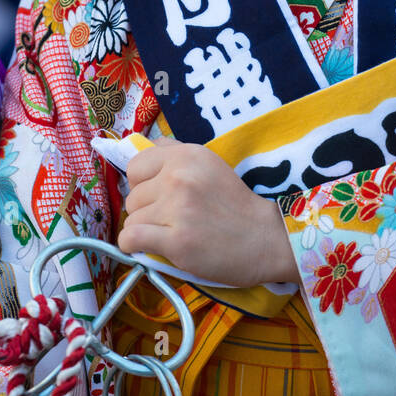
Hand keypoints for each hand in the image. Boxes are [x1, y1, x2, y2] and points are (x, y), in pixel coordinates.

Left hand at [118, 139, 298, 286]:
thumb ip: (174, 152)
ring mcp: (177, 209)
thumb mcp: (209, 163)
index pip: (135, 166)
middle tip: (171, 219)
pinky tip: (149, 247)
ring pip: (132, 219)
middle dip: (146, 210)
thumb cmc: (234, 204)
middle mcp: (179, 177)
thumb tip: (140, 147)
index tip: (157, 196)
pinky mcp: (177, 241)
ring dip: (145, 230)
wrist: (265, 239)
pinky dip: (134, 246)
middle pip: (133, 196)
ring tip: (170, 233)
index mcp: (187, 156)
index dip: (142, 184)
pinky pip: (131, 239)